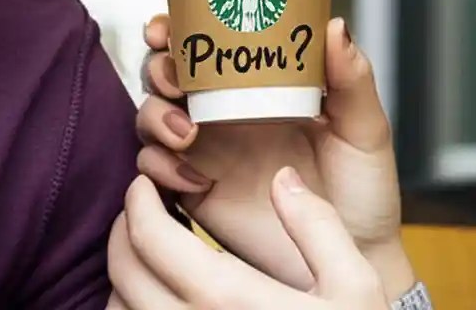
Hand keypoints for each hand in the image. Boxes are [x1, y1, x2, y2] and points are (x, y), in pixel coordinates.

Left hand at [107, 173, 387, 308]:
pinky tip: (163, 295)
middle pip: (124, 271)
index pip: (150, 238)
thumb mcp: (355, 288)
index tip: (145, 184)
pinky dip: (133, 308)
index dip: (137, 202)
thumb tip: (283, 179)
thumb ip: (318, 228)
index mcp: (231, 302)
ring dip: (125, 274)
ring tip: (153, 252)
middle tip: (143, 209)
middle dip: (124, 229)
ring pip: (121, 309)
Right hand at [135, 15, 414, 299]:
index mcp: (260, 85)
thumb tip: (334, 27)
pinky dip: (160, 167)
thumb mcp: (364, 128)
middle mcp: (224, 111)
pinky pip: (153, 170)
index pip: (207, 43)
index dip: (176, 28)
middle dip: (159, 68)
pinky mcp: (193, 191)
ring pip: (151, 116)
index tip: (168, 29)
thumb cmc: (363, 191)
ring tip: (187, 134)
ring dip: (155, 116)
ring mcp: (205, 150)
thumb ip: (352, 78)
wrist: (352, 257)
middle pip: (167, 73)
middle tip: (176, 82)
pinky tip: (196, 179)